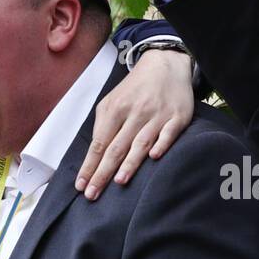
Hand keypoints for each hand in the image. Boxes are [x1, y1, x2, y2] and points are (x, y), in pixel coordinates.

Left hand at [76, 50, 193, 199]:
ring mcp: (157, 115)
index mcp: (115, 109)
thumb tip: (95, 154)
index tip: (81, 185)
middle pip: (116, 148)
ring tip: (118, 181)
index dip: (89, 166)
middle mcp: (135, 113)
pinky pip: (169, 133)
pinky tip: (154, 157)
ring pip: (140, 142)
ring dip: (129, 162)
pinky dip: (162, 144)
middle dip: (103, 173)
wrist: (165, 65)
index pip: (99, 143)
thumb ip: (102, 125)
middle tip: (93, 194)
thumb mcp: (111, 101)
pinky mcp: (178, 117)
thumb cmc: (134, 89)